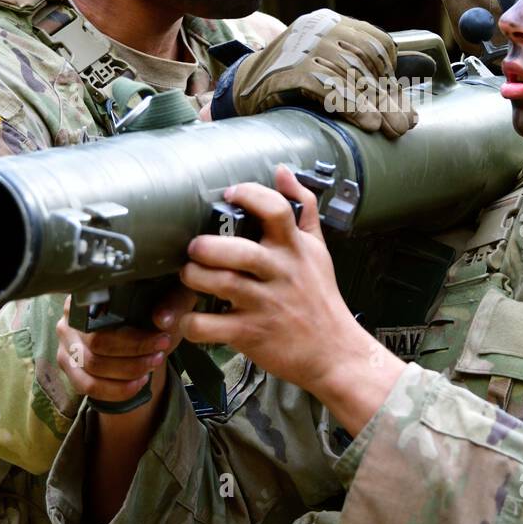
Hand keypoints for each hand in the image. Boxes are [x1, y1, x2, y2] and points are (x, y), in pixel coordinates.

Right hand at [56, 286, 194, 405]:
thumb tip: (163, 320)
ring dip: (127, 371)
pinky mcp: (68, 365)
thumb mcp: (170, 299)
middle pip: (97, 343)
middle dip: (134, 353)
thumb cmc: (153, 309)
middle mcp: (70, 316)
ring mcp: (65, 342)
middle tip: (160, 354)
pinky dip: (115, 389)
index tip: (163, 338)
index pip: (104, 316)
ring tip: (152, 366)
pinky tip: (137, 383)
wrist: (144, 329)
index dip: (135, 334)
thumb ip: (172, 302)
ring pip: (92, 366)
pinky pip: (87, 385)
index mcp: (91, 292)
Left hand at [177, 166, 394, 411]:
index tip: (230, 194)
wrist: (334, 352)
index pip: (276, 210)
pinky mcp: (251, 334)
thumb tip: (283, 171)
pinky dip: (190, 324)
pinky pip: (210, 327)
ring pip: (220, 284)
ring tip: (190, 275)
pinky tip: (189, 319)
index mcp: (294, 249)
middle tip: (195, 248)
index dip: (249, 195)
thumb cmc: (320, 297)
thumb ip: (302, 208)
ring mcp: (264, 305)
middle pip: (239, 251)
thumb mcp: (318, 249)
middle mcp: (280, 273)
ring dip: (194, 277)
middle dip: (207, 247)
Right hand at [230, 9, 416, 138]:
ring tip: (386, 128)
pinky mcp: (289, 70)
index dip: (390, 74)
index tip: (398, 100)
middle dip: (386, 97)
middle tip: (402, 125)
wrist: (242, 88)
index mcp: (332, 24)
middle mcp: (319, 29)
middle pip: (365, 63)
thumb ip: (368, 72)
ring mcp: (302, 47)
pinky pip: (327, 87)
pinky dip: (349, 106)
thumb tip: (421, 78)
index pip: (375, 43)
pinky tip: (365, 123)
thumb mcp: (331, 68)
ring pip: (349, 76)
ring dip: (371, 105)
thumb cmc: (292, 81)